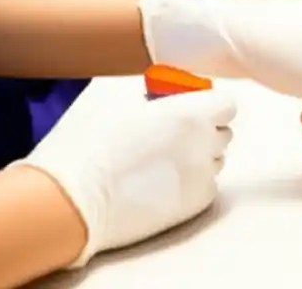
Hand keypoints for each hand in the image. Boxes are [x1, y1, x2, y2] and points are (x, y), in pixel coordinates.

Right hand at [12, 82, 234, 266]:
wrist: (75, 199)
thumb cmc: (89, 145)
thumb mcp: (119, 101)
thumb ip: (156, 96)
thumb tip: (165, 96)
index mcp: (189, 114)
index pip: (226, 104)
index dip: (207, 105)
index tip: (187, 108)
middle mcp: (204, 145)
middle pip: (222, 133)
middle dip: (203, 131)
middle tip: (169, 135)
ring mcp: (202, 178)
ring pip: (214, 161)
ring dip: (197, 157)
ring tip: (159, 162)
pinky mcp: (194, 206)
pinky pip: (206, 187)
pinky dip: (191, 184)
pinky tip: (159, 183)